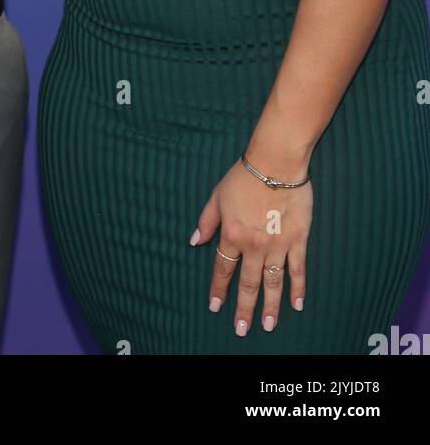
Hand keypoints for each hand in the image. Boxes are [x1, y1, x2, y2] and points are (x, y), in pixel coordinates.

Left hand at [190, 158, 312, 335]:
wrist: (276, 162)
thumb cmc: (244, 176)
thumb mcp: (217, 195)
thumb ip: (206, 220)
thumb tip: (194, 240)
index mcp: (232, 234)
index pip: (223, 269)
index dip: (219, 289)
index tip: (216, 307)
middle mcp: (253, 245)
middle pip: (248, 283)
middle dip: (244, 308)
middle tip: (241, 329)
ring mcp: (277, 245)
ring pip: (272, 283)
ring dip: (270, 307)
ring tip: (267, 325)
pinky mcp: (297, 240)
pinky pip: (298, 270)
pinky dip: (297, 288)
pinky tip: (297, 304)